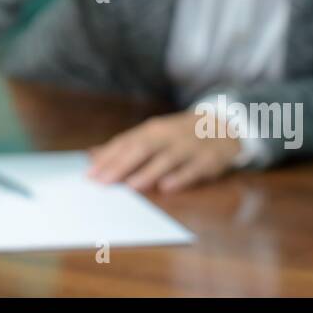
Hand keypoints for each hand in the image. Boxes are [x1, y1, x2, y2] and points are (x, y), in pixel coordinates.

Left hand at [86, 110, 240, 193]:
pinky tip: (166, 187)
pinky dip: (179, 178)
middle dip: (121, 165)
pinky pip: (192, 169)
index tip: (89, 173)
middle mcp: (168, 136)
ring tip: (130, 185)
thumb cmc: (179, 135)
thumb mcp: (153, 135)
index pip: (126, 142)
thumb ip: (125, 146)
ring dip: (148, 171)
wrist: (223, 126)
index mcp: (152, 130)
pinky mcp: (207, 159)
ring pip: (166, 159)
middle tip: (102, 181)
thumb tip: (93, 155)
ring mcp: (188, 147)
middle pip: (142, 148)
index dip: (107, 157)